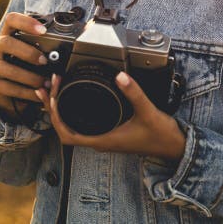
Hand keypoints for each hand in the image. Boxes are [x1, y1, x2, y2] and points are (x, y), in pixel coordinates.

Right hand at [0, 12, 50, 116]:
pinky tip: (38, 95)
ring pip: (6, 68)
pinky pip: (7, 88)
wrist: (9, 89)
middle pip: (6, 43)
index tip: (42, 31)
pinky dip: (26, 92)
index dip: (26, 22)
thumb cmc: (25, 66)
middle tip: (44, 61)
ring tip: (45, 83)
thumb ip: (44, 47)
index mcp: (7, 34)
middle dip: (27, 52)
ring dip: (29, 77)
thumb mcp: (33, 54)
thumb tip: (71, 42)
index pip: (11, 20)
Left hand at [35, 72, 185, 162]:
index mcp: (103, 140)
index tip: (53, 97)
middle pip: (65, 129)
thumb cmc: (161, 135)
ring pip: (72, 126)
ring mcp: (103, 137)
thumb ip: (134, 93)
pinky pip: (82, 124)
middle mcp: (100, 140)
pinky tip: (72, 97)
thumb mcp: (148, 112)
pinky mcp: (109, 131)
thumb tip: (120, 76)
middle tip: (48, 85)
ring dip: (60, 109)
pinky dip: (72, 111)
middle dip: (52, 108)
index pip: (68, 135)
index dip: (56, 117)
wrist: (175, 147)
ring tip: (52, 88)